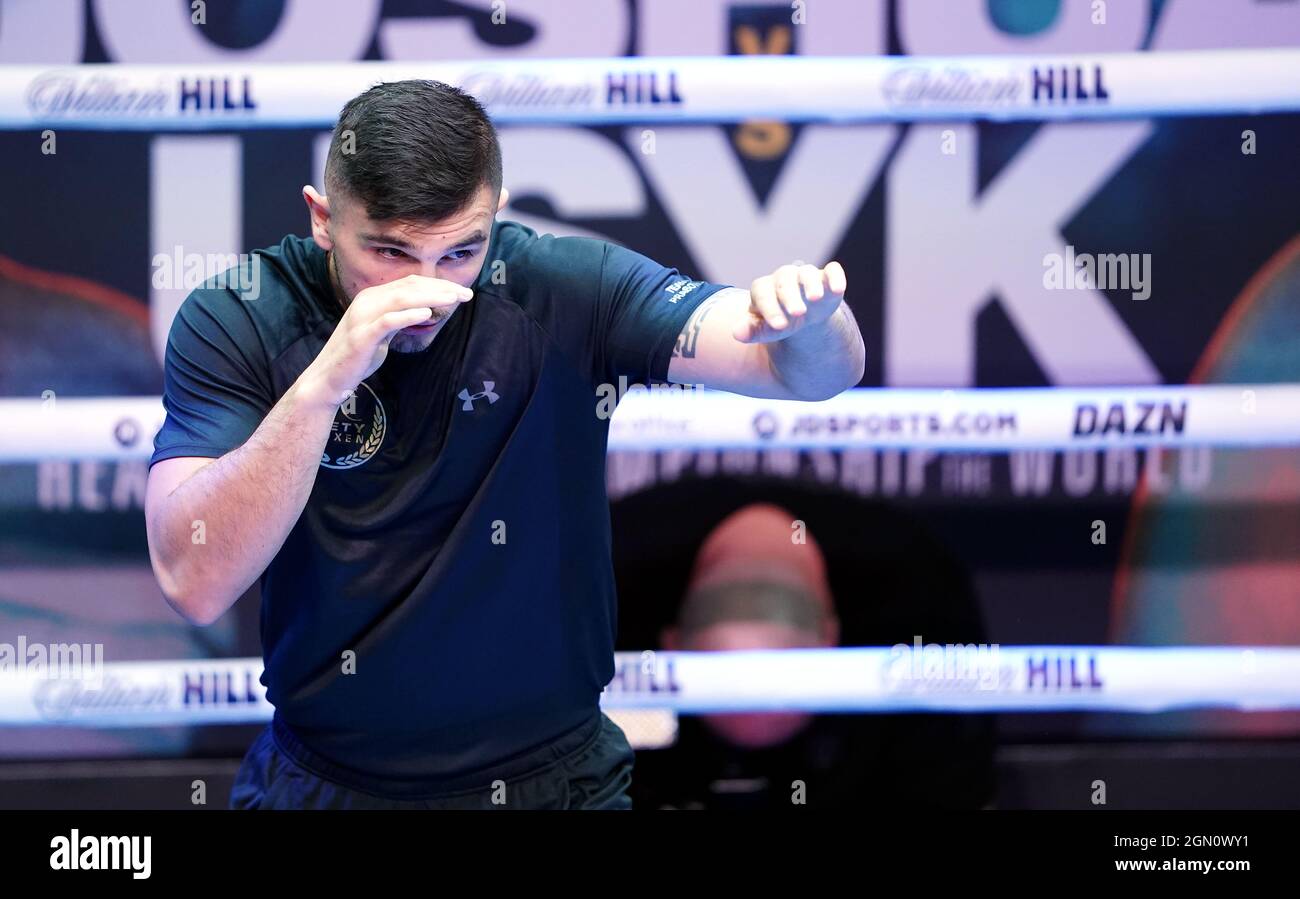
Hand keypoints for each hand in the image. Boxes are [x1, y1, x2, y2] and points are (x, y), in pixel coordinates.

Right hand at [305, 274, 472, 404]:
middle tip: (466, 293)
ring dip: (430, 297)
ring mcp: (363, 317)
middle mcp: (367, 301)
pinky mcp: (361, 336)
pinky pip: (387, 321)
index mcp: (372, 297)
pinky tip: (427, 314)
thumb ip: (400, 316)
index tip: (461, 291)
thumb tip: (426, 308)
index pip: (410, 283)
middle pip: (409, 287)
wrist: (329, 378)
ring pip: (400, 298)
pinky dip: (407, 314)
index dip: (437, 284)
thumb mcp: (383, 330)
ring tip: (454, 299)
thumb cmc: (358, 355)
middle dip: (440, 288)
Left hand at [733, 261, 846, 343]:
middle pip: (783, 282)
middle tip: (798, 313)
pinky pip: (831, 270)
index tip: (779, 326)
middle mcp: (784, 277)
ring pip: (807, 273)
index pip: (762, 293)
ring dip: (811, 285)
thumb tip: (736, 333)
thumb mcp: (768, 330)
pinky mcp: (827, 277)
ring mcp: (805, 275)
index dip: (770, 308)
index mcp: (764, 289)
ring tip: (815, 299)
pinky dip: (835, 277)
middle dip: (790, 297)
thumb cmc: (781, 322)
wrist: (803, 316)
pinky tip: (837, 290)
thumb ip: (754, 331)